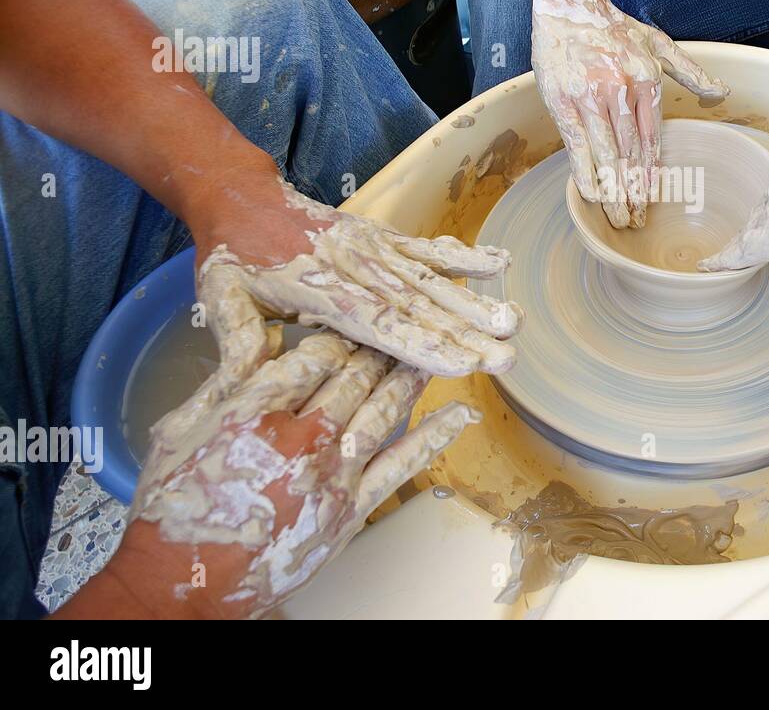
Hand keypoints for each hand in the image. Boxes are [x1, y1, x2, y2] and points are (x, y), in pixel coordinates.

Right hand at [127, 332, 477, 617]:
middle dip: (376, 348)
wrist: (186, 580)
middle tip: (398, 326)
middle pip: (353, 377)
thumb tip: (264, 337)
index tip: (351, 319)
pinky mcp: (351, 507)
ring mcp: (333, 474)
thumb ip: (225, 379)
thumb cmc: (177, 508)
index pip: (314, 356)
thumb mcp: (179, 427)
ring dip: (409, 376)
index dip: (337, 333)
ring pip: (382, 409)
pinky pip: (404, 463)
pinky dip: (435, 435)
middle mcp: (301, 438)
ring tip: (432, 351)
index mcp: (256, 411)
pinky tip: (459, 413)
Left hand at [191, 176, 521, 383]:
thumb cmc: (231, 257)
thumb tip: (248, 381)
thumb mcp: (219, 298)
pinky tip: (500, 263)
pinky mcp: (383, 239)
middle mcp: (357, 268)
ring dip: (474, 302)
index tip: (464, 363)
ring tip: (514, 320)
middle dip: (466, 334)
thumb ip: (239, 338)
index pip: (380, 324)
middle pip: (419, 306)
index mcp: (320, 290)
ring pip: (431, 280)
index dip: (423, 345)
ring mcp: (374, 250)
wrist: (239, 197)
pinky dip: (464, 257)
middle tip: (508, 356)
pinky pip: (428, 249)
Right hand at [531, 0, 728, 228]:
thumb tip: (722, 92)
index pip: (652, 140)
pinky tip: (591, 195)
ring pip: (606, 155)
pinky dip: (584, 172)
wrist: (569, 5)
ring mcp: (590, 97)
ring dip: (612, 192)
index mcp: (646, 80)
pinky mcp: (563, 102)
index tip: (652, 200)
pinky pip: (576, 145)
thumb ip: (689, 71)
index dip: (652, 174)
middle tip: (636, 223)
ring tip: (617, 218)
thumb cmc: (614, 28)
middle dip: (633, 194)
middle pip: (630, 155)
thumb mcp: (658, 44)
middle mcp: (620, 91)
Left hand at [699, 161, 768, 272]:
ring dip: (749, 249)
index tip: (756, 227)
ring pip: (753, 234)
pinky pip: (741, 252)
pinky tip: (711, 269)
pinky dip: (726, 261)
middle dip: (763, 235)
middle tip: (766, 255)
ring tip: (732, 263)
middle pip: (761, 216)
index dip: (765, 217)